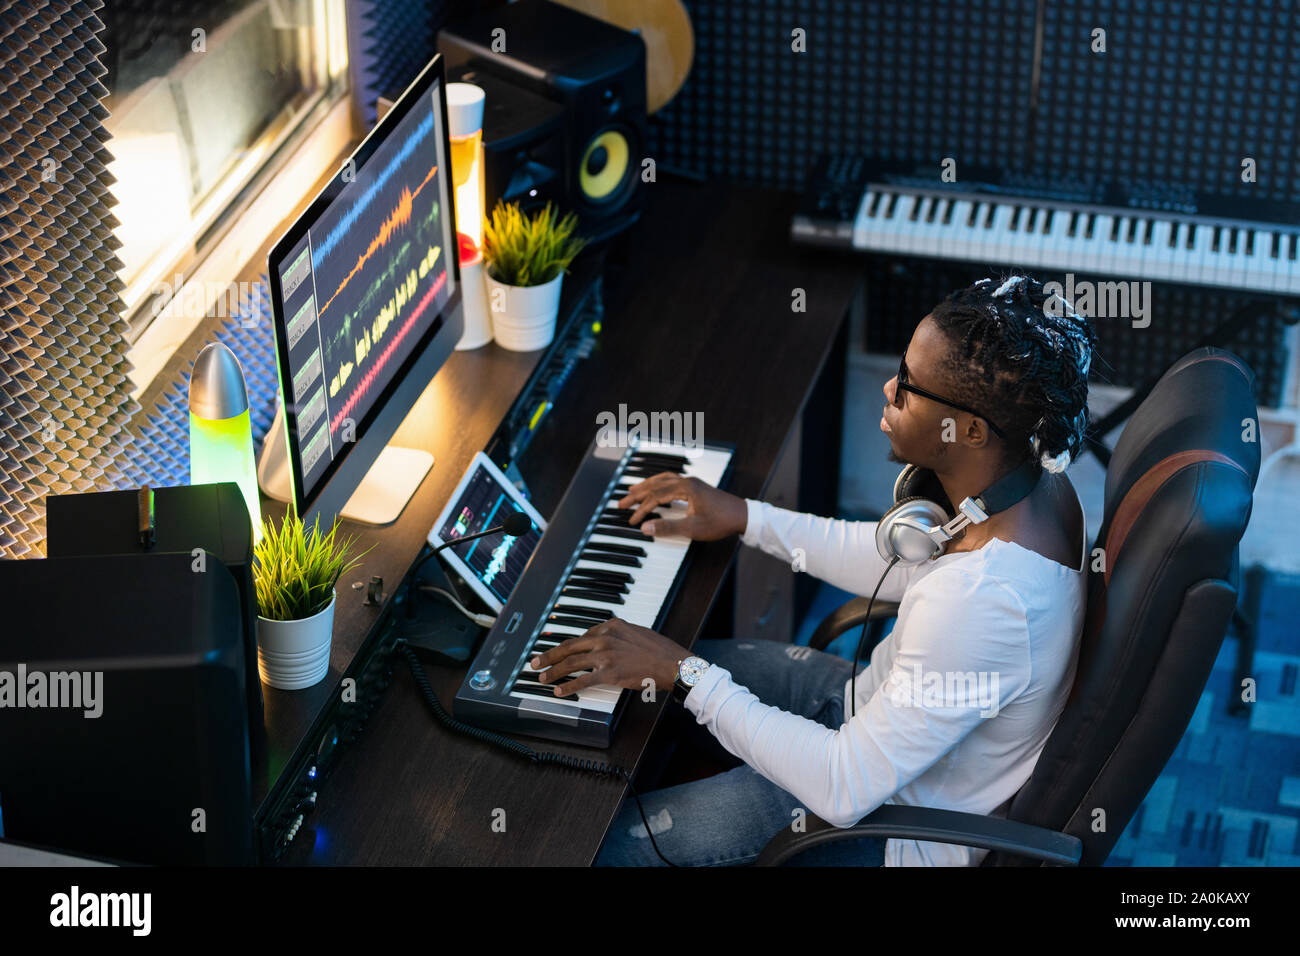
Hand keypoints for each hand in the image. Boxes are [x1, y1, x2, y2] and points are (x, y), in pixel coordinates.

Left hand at [529, 617, 685, 698]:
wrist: (673, 663)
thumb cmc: (659, 650)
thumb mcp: (636, 632)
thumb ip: (619, 634)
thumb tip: (607, 640)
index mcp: (611, 626)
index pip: (582, 635)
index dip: (567, 646)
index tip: (557, 650)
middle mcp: (605, 638)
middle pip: (569, 647)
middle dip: (549, 655)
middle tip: (535, 662)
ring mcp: (606, 656)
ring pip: (571, 663)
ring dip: (553, 671)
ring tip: (541, 678)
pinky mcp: (609, 674)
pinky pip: (583, 681)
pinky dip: (568, 687)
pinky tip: (558, 691)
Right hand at [617, 473, 746, 540]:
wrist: (743, 516)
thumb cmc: (721, 521)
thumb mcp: (692, 528)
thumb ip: (668, 528)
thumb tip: (645, 528)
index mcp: (685, 488)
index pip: (656, 497)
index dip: (642, 509)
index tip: (632, 521)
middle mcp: (687, 481)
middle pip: (656, 485)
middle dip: (637, 494)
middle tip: (621, 502)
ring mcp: (692, 482)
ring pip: (663, 480)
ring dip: (646, 486)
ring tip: (633, 491)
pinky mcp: (696, 487)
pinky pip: (671, 480)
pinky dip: (659, 484)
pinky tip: (656, 490)